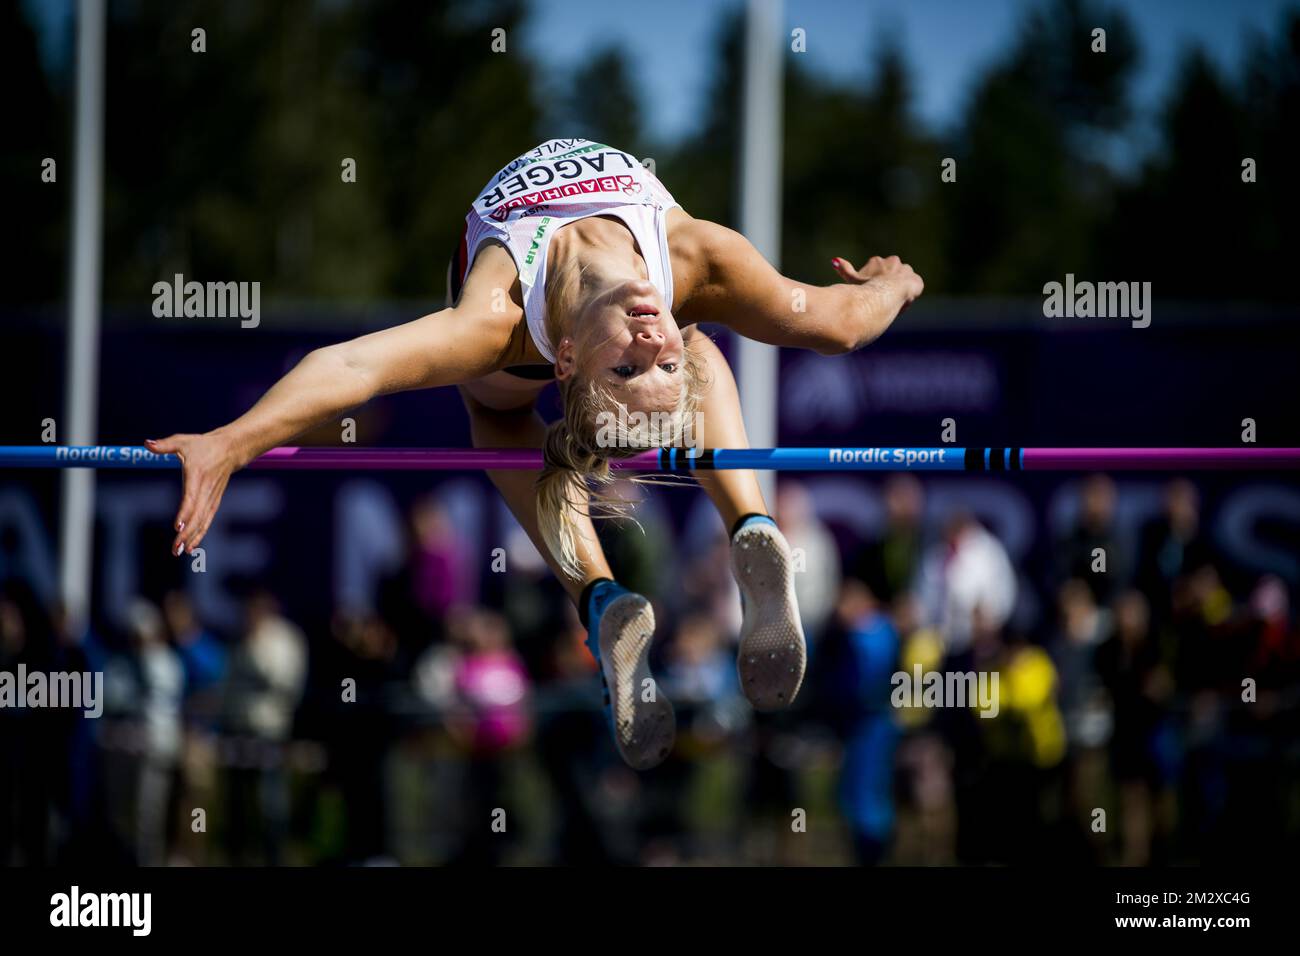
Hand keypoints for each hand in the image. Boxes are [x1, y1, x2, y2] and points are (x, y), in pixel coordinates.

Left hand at [145, 432, 240, 555]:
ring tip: (182, 551)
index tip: (178, 526)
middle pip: (197, 515)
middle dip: (187, 533)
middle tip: (176, 548)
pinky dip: (200, 533)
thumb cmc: (203, 445)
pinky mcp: (214, 501)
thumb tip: (146, 443)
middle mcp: (206, 490)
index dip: (185, 512)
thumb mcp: (183, 441)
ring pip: (203, 520)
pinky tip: (191, 546)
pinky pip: (207, 520)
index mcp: (198, 476)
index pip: (191, 497)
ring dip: (193, 537)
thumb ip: (164, 445)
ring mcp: (212, 497)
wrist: (231, 449)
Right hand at [832, 255, 924, 309]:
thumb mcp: (853, 279)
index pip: (877, 273)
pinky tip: (901, 303)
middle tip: (881, 300)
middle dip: (887, 287)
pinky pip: (911, 290)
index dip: (875, 285)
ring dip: (898, 292)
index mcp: (877, 261)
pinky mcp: (916, 280)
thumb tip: (834, 260)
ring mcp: (905, 269)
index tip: (872, 294)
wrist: (889, 291)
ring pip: (901, 283)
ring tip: (891, 304)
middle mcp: (893, 261)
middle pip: (889, 277)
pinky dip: (908, 296)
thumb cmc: (868, 287)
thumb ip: (845, 270)